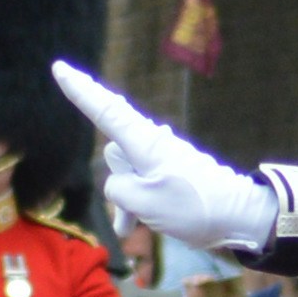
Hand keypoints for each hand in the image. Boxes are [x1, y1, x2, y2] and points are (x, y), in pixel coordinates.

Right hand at [59, 63, 279, 256]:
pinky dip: (135, 207)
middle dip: (117, 181)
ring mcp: (160, 159)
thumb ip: (118, 188)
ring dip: (128, 200)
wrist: (237, 217)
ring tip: (146, 221)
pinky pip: (140, 187)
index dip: (81, 91)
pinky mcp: (166, 175)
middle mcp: (150, 144)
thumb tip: (120, 182)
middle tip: (142, 205)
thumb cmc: (192, 206)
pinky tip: (135, 228)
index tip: (60, 68)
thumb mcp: (144, 202)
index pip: (106, 110)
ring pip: (125, 174)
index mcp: (144, 142)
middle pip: (114, 153)